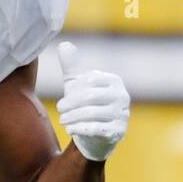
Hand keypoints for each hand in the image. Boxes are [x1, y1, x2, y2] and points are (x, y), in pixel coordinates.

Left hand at [56, 41, 129, 162]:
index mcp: (114, 81)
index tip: (63, 100)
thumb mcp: (76, 86)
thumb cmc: (85, 106)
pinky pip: (97, 129)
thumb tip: (64, 44)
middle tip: (59, 109)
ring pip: (92, 113)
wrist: (94, 137)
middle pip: (91, 97)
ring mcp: (122, 115)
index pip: (91, 82)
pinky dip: (79, 129)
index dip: (74, 91)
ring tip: (63, 120)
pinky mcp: (118, 132)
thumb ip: (71, 67)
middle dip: (71, 104)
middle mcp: (122, 96)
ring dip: (73, 117)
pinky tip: (70, 129)